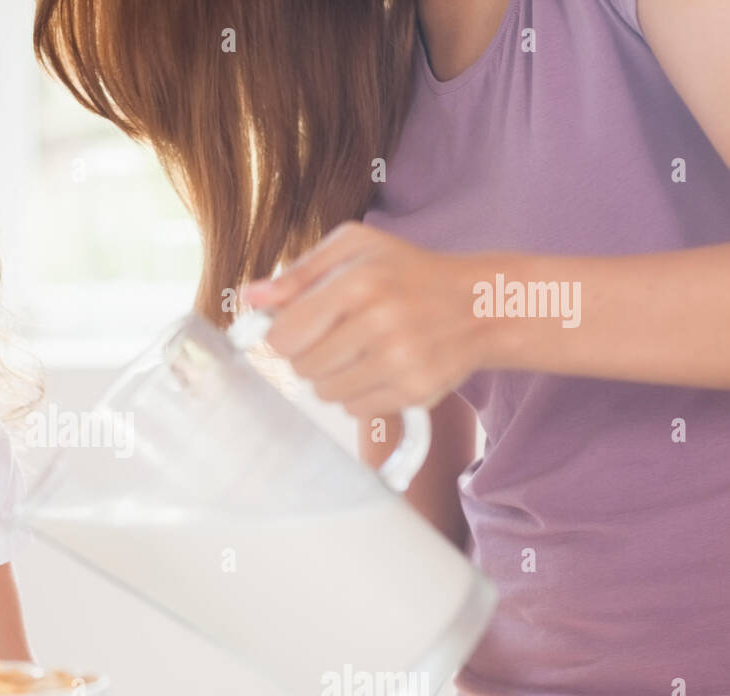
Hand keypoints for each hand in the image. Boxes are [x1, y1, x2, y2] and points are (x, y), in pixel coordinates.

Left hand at [241, 221, 500, 419]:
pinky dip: (358, 395)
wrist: (480, 304)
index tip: (296, 330)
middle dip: (309, 356)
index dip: (282, 337)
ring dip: (332, 377)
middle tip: (335, 338)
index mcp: (360, 282)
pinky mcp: (416, 393)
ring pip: (325, 393)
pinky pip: (354, 410)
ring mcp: (401, 362)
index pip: (284, 336)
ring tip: (359, 352)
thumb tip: (249, 298)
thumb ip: (297, 274)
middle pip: (302, 368)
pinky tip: (379, 369)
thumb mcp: (354, 249)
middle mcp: (382, 323)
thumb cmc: (405, 273)